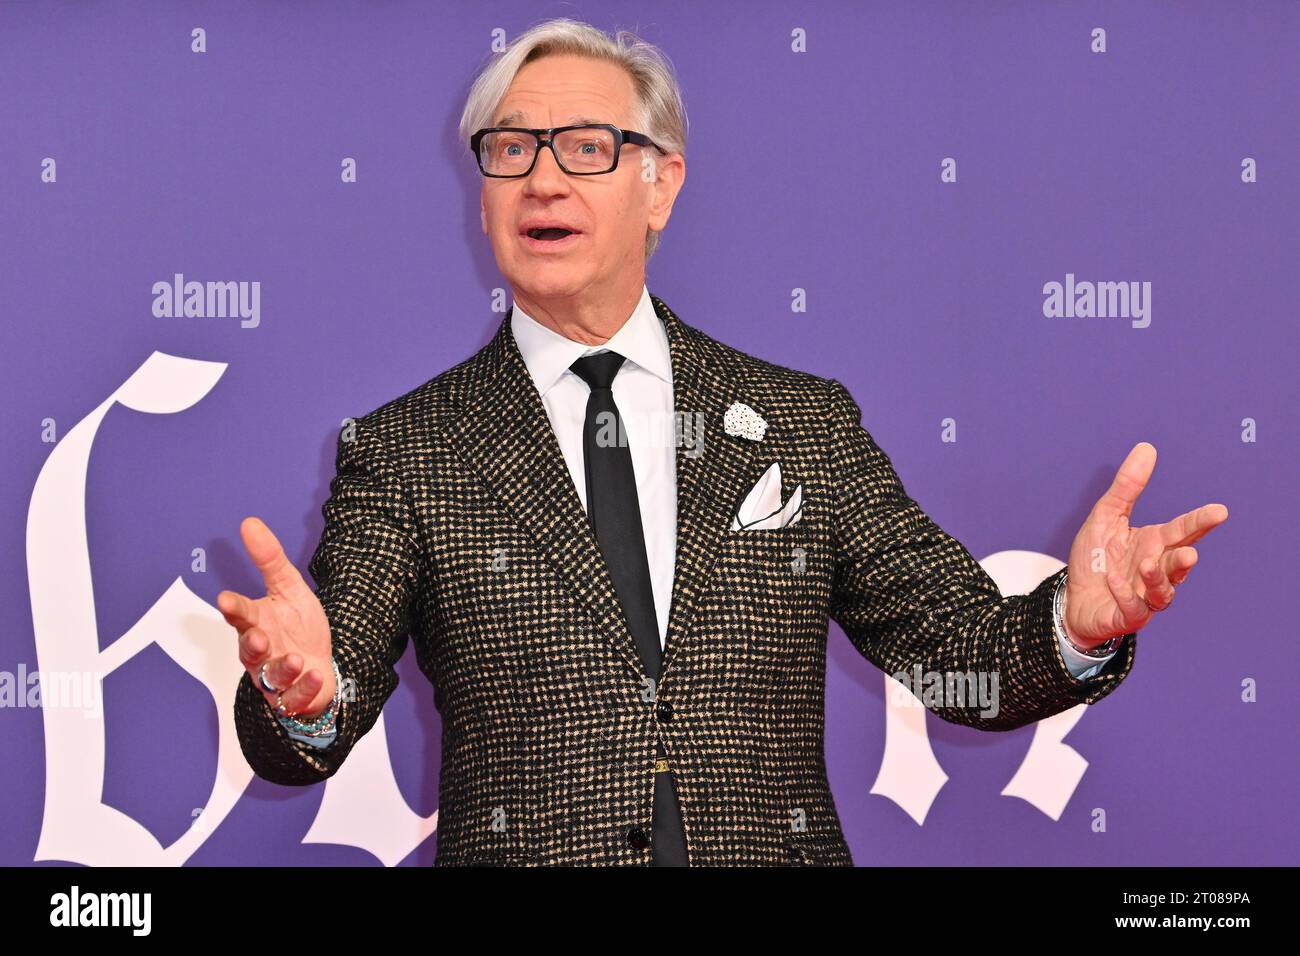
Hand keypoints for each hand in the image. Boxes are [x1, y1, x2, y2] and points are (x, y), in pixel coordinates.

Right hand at [218, 516, 335, 719]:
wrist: (319, 666)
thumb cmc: (298, 627)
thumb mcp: (290, 588)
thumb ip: (270, 560)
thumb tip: (250, 523)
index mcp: (257, 621)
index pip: (241, 613)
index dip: (234, 608)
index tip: (225, 600)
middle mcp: (261, 651)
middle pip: (249, 648)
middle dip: (252, 644)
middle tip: (260, 637)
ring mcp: (274, 676)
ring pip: (270, 676)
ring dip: (282, 668)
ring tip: (297, 659)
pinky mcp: (291, 697)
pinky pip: (294, 697)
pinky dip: (304, 688)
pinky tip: (316, 675)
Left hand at [1063, 442, 1227, 647]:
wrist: (1073, 599)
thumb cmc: (1096, 558)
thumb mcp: (1106, 517)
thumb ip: (1128, 486)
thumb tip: (1146, 448)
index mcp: (1154, 543)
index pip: (1183, 531)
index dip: (1200, 522)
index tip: (1219, 512)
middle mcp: (1156, 570)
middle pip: (1178, 564)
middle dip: (1184, 559)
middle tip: (1189, 553)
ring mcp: (1146, 596)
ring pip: (1163, 591)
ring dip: (1157, 578)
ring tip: (1147, 563)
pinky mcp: (1129, 616)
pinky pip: (1134, 608)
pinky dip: (1126, 594)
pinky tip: (1114, 579)